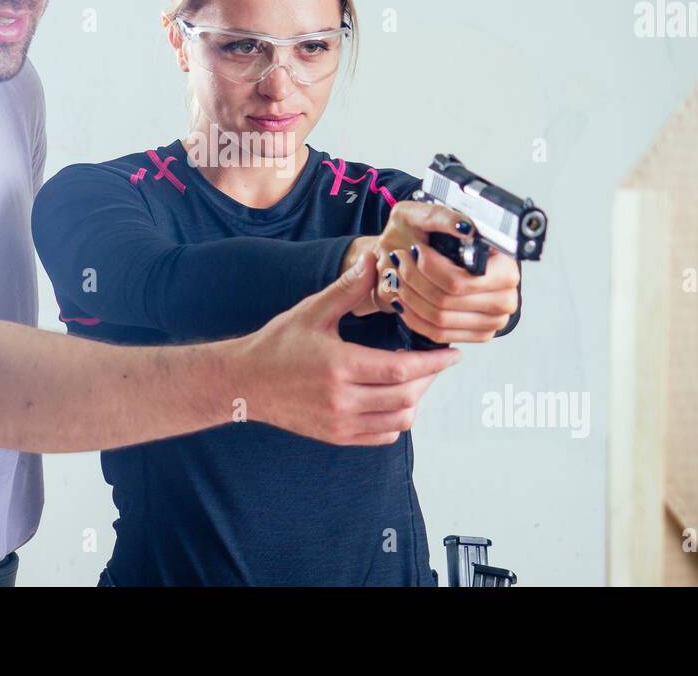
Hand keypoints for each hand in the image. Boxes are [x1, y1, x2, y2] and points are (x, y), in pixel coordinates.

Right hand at [240, 252, 461, 445]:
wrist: (245, 382)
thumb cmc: (277, 345)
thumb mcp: (312, 311)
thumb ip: (348, 288)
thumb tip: (374, 261)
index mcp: (340, 365)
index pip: (402, 370)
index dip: (433, 363)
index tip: (452, 354)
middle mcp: (342, 399)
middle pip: (406, 396)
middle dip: (429, 378)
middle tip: (435, 362)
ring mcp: (340, 422)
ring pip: (398, 421)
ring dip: (415, 400)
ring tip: (416, 379)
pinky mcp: (335, 436)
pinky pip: (381, 436)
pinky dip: (396, 421)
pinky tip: (394, 400)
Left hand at [370, 200, 520, 343]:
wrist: (439, 259)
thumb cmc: (437, 237)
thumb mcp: (432, 215)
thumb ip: (446, 217)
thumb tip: (465, 228)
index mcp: (506, 268)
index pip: (461, 280)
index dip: (430, 268)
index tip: (414, 251)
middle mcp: (505, 298)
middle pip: (447, 300)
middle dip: (415, 280)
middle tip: (399, 262)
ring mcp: (493, 321)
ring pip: (440, 319)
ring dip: (410, 297)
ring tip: (399, 278)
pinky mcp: (477, 335)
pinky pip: (439, 334)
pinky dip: (414, 317)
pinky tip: (404, 299)